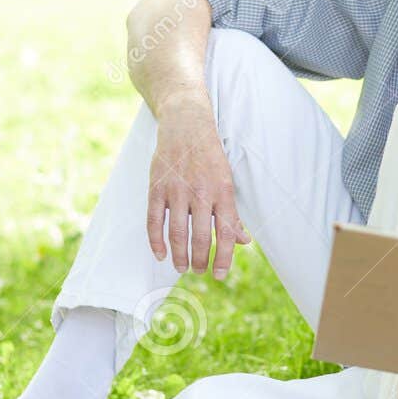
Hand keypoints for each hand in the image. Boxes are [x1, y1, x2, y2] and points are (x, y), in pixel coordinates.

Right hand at [146, 99, 251, 278]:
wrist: (186, 123)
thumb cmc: (210, 156)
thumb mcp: (227, 180)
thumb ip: (232, 213)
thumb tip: (243, 242)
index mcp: (222, 192)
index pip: (225, 233)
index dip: (223, 258)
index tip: (219, 275)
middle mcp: (201, 192)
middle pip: (200, 236)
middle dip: (200, 260)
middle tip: (199, 271)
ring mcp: (177, 189)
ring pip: (177, 232)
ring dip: (179, 255)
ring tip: (182, 267)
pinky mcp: (157, 186)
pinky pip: (154, 220)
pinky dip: (156, 240)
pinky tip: (160, 254)